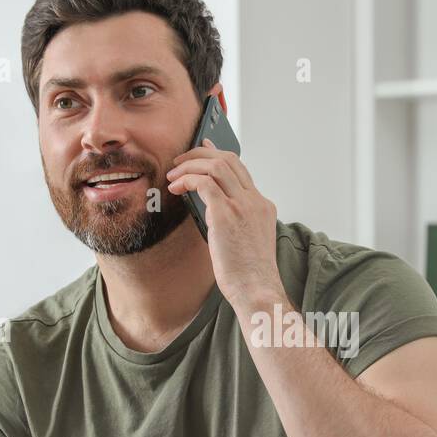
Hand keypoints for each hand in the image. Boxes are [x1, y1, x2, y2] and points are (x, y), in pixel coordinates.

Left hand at [166, 138, 281, 308]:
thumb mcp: (246, 240)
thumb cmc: (248, 274)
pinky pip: (204, 182)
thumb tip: (208, 207)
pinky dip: (187, 179)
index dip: (218, 155)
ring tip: (173, 175)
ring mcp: (243, 205)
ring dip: (189, 165)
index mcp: (263, 206)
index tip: (203, 147)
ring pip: (216, 165)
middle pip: (228, 159)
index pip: (240, 169)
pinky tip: (176, 188)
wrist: (256, 289)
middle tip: (180, 160)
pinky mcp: (227, 213)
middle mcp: (256, 201)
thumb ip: (234, 220)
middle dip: (200, 153)